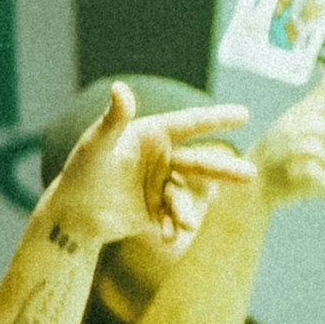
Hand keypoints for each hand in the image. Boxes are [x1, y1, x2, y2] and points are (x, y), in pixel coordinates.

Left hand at [44, 83, 254, 247]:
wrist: (72, 216)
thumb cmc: (81, 172)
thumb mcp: (97, 145)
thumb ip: (114, 119)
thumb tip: (121, 87)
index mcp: (152, 135)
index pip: (190, 124)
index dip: (217, 119)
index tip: (245, 114)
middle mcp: (161, 159)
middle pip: (200, 163)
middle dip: (225, 170)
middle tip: (251, 175)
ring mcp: (161, 186)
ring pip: (186, 196)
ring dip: (187, 210)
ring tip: (184, 224)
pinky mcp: (158, 211)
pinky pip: (175, 218)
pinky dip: (174, 226)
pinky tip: (168, 236)